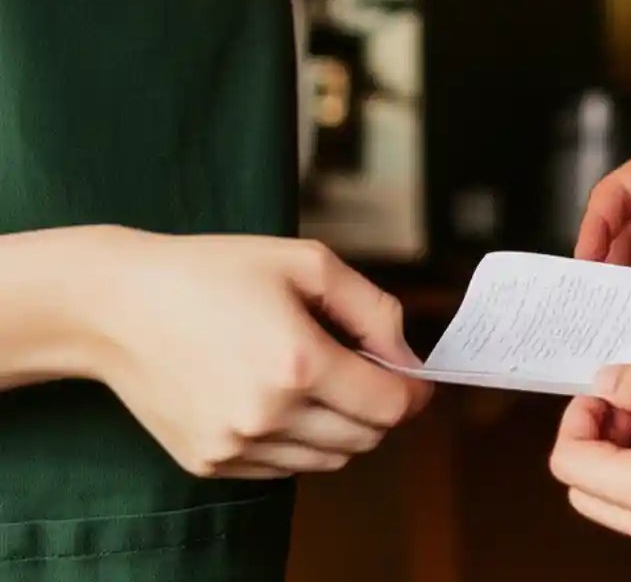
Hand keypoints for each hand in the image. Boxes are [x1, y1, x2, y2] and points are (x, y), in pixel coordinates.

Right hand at [81, 228, 431, 478]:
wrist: (115, 305)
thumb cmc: (213, 273)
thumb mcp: (306, 263)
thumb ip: (374, 309)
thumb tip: (407, 357)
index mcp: (299, 363)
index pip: (390, 406)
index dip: (413, 393)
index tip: (413, 379)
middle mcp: (269, 415)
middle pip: (366, 437)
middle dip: (380, 407)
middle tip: (363, 370)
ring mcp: (237, 445)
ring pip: (330, 459)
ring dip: (341, 426)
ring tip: (314, 379)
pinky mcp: (210, 462)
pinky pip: (286, 467)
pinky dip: (298, 441)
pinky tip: (275, 398)